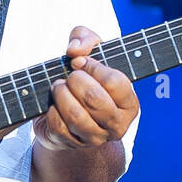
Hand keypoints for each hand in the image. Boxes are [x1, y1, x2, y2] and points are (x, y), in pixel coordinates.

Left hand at [33, 25, 138, 151]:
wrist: (69, 109)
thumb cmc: (86, 77)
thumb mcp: (90, 50)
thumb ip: (86, 38)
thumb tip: (75, 51)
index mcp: (129, 103)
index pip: (115, 82)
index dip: (94, 67)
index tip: (81, 62)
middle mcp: (117, 125)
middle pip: (94, 99)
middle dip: (75, 80)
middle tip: (70, 76)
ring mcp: (95, 138)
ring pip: (75, 115)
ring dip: (61, 94)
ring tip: (59, 87)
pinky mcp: (72, 144)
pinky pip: (58, 126)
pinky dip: (51, 110)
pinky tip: (54, 104)